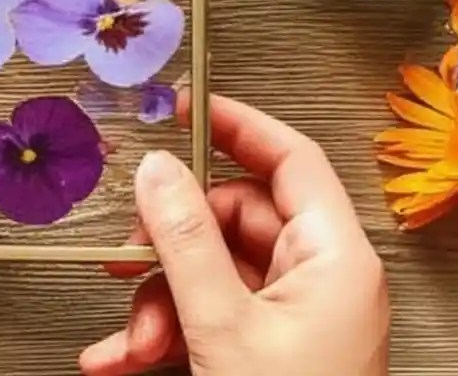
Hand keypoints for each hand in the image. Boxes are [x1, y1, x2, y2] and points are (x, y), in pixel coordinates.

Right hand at [80, 94, 388, 375]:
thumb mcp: (221, 325)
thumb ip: (183, 240)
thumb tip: (158, 169)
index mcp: (335, 259)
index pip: (289, 159)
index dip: (236, 125)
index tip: (186, 107)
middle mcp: (320, 280)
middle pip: (231, 221)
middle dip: (167, 248)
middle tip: (125, 256)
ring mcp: (293, 318)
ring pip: (208, 274)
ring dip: (154, 303)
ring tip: (129, 344)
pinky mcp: (266, 351)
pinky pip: (205, 316)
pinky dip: (161, 333)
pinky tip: (122, 357)